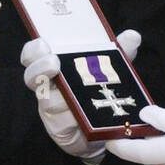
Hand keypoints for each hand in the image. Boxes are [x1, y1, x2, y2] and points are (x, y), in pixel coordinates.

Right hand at [21, 29, 140, 162]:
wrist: (103, 129)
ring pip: (47, 101)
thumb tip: (133, 35)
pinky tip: (84, 116)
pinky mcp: (59, 129)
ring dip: (59, 95)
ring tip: (69, 91)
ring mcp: (51, 109)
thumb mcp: (111, 68)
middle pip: (32, 77)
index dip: (34, 49)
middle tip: (54, 63)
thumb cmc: (98, 91)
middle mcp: (48, 86)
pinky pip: (62, 123)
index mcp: (55, 66)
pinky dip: (73, 118)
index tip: (43, 44)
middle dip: (40, 68)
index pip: (34, 54)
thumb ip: (119, 52)